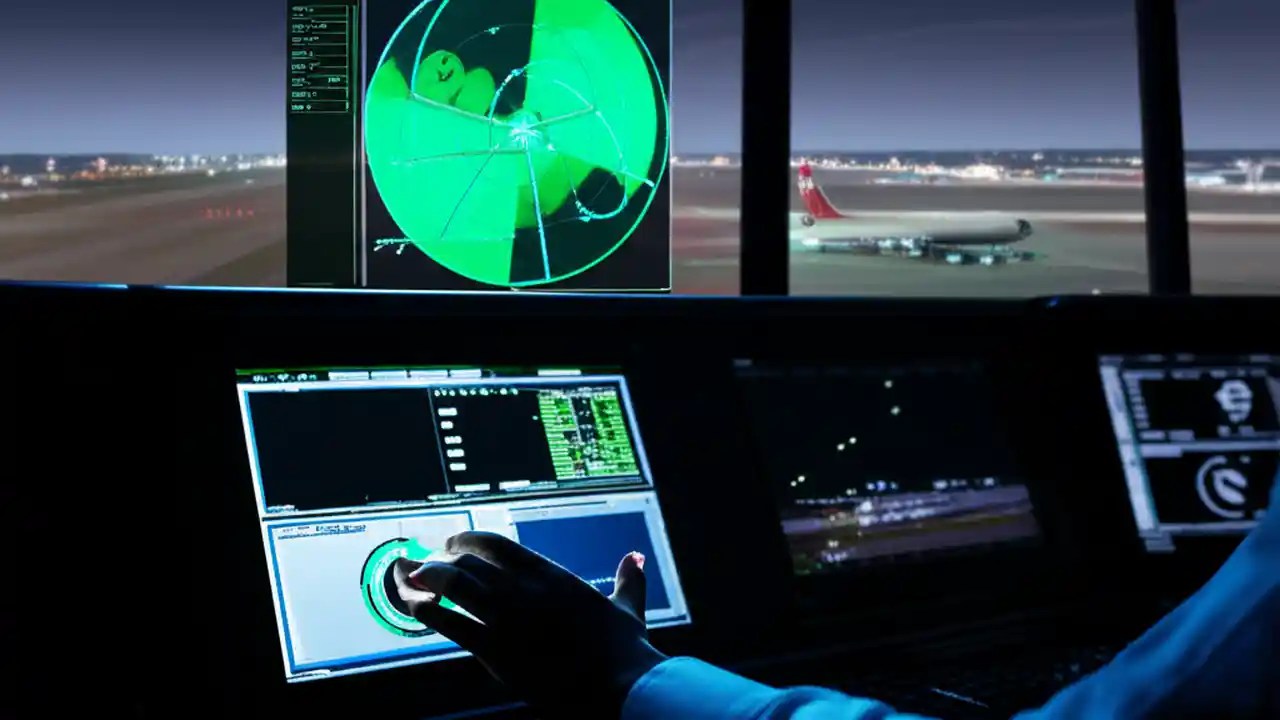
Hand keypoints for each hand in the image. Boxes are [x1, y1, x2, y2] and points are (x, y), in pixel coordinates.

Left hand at [393, 532, 666, 716]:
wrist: (620, 686)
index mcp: (551, 576)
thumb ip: (628, 580)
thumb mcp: (626, 609)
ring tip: (408, 577)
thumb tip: (635, 558)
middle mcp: (525, 590)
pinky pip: (449, 623)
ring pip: (452, 583)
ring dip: (425, 577)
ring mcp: (508, 618)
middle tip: (426, 563)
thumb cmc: (624, 651)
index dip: (468, 541)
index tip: (453, 543)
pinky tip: (414, 606)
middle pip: (468, 560)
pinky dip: (426, 611)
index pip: (496, 544)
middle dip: (441, 559)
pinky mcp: (496, 650)